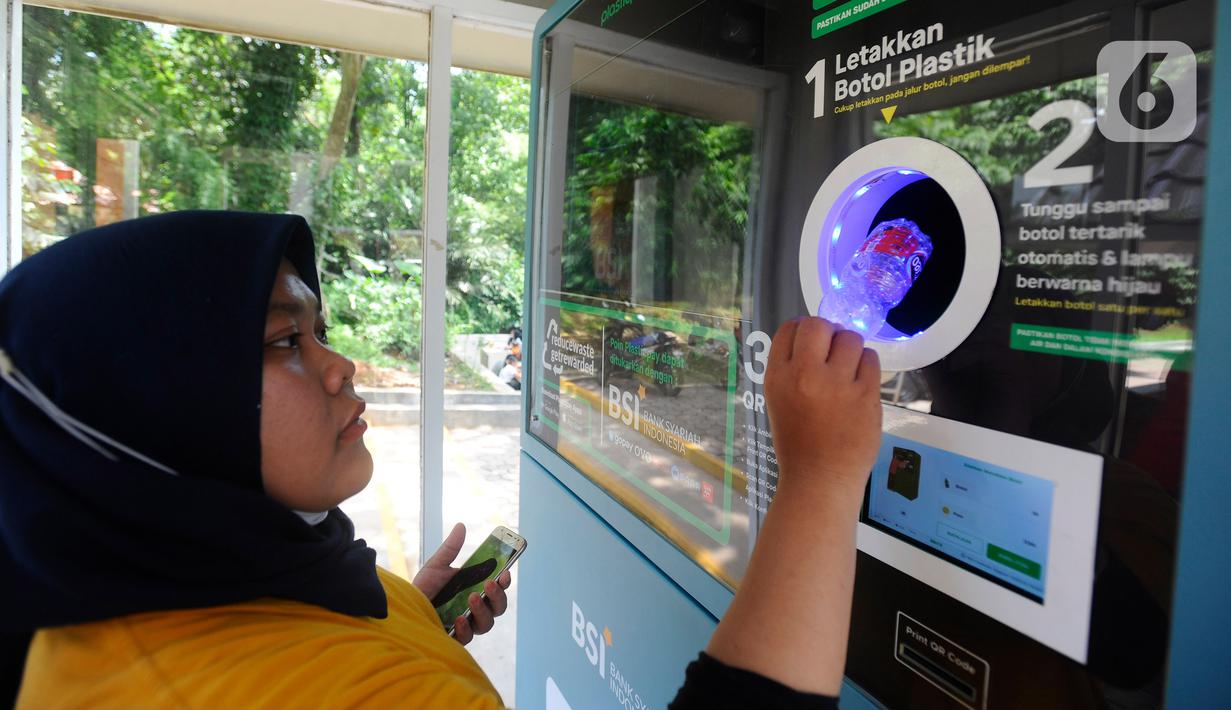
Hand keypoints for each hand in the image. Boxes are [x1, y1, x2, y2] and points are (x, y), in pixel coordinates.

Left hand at [413, 523, 511, 645]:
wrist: (403, 609)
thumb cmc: (422, 589)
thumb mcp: (436, 566)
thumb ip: (451, 549)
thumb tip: (461, 526)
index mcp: (475, 591)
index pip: (497, 588)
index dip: (505, 581)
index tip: (505, 572)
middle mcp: (474, 610)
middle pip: (498, 608)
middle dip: (498, 596)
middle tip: (489, 584)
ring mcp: (466, 626)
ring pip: (487, 624)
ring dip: (482, 610)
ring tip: (470, 598)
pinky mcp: (454, 639)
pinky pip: (468, 637)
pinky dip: (466, 628)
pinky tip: (458, 618)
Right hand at [763, 317, 880, 506]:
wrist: (820, 479)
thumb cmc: (798, 443)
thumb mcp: (779, 400)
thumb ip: (792, 369)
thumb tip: (817, 339)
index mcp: (778, 376)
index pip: (790, 328)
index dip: (803, 330)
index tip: (813, 343)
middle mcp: (805, 374)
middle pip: (818, 324)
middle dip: (828, 332)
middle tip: (833, 351)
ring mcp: (837, 383)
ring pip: (850, 338)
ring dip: (851, 348)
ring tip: (849, 369)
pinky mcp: (865, 394)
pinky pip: (871, 358)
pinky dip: (867, 364)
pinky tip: (861, 381)